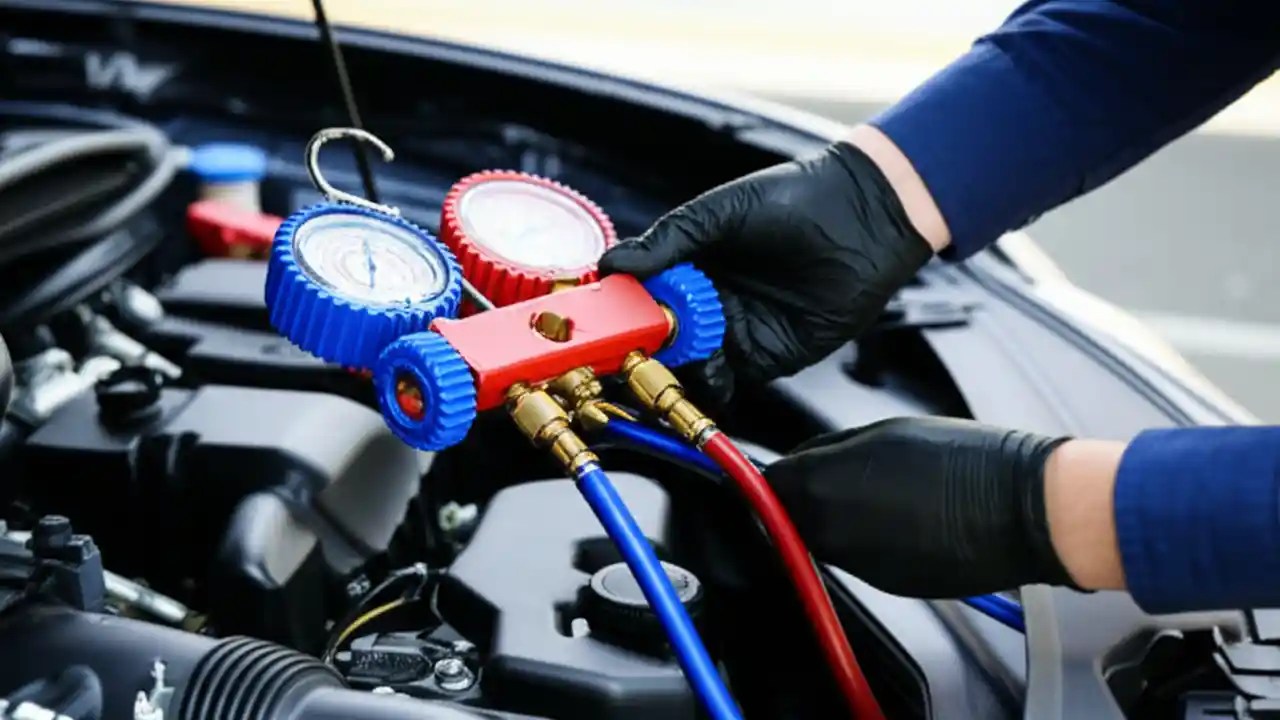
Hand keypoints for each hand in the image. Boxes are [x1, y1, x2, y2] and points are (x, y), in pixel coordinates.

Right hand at [598, 141, 933, 399]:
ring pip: (690, 365)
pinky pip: (728, 382)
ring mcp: (736, 331)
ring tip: (668, 366)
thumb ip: (669, 240)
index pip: (644, 295)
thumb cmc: (795, 201)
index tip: (608, 320)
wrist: (863, 219)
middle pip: (662, 337)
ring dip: (675, 371)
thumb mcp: (720, 213)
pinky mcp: (766, 357)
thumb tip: (611, 263)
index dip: (625, 310)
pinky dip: (711, 387)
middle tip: (631, 354)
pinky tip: (704, 379)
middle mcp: (709, 301)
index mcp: (691, 263)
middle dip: (646, 348)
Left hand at [765, 417, 1078, 597]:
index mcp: (822, 490)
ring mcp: (860, 566)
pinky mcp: (888, 584)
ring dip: (837, 516)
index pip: (770, 486)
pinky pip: (861, 556)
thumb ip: (830, 451)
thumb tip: (804, 461)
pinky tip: (902, 516)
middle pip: (793, 517)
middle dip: (803, 497)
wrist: (1022, 509)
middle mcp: (832, 536)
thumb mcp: (882, 433)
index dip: (775, 474)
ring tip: (879, 491)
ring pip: (826, 538)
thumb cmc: (963, 461)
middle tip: (835, 473)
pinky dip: (870, 538)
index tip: (786, 466)